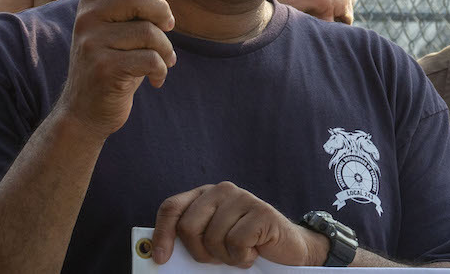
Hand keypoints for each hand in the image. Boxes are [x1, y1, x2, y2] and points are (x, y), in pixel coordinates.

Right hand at [57, 0, 174, 137]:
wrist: (84, 113)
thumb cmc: (109, 66)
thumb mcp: (119, 33)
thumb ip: (138, 4)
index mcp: (89, 7)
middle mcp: (86, 21)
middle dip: (162, 11)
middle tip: (169, 26)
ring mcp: (93, 44)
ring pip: (147, 31)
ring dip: (166, 48)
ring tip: (165, 60)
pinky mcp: (105, 68)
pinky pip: (149, 59)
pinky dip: (161, 70)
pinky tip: (156, 79)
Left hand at [153, 182, 326, 266]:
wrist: (289, 249)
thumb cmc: (246, 246)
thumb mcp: (213, 241)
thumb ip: (192, 239)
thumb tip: (160, 255)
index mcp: (205, 196)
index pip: (172, 208)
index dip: (162, 233)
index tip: (161, 258)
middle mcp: (222, 191)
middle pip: (188, 226)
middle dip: (199, 251)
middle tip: (218, 257)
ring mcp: (243, 198)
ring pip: (213, 237)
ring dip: (226, 257)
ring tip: (241, 252)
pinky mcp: (261, 211)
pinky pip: (236, 242)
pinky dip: (243, 257)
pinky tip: (254, 251)